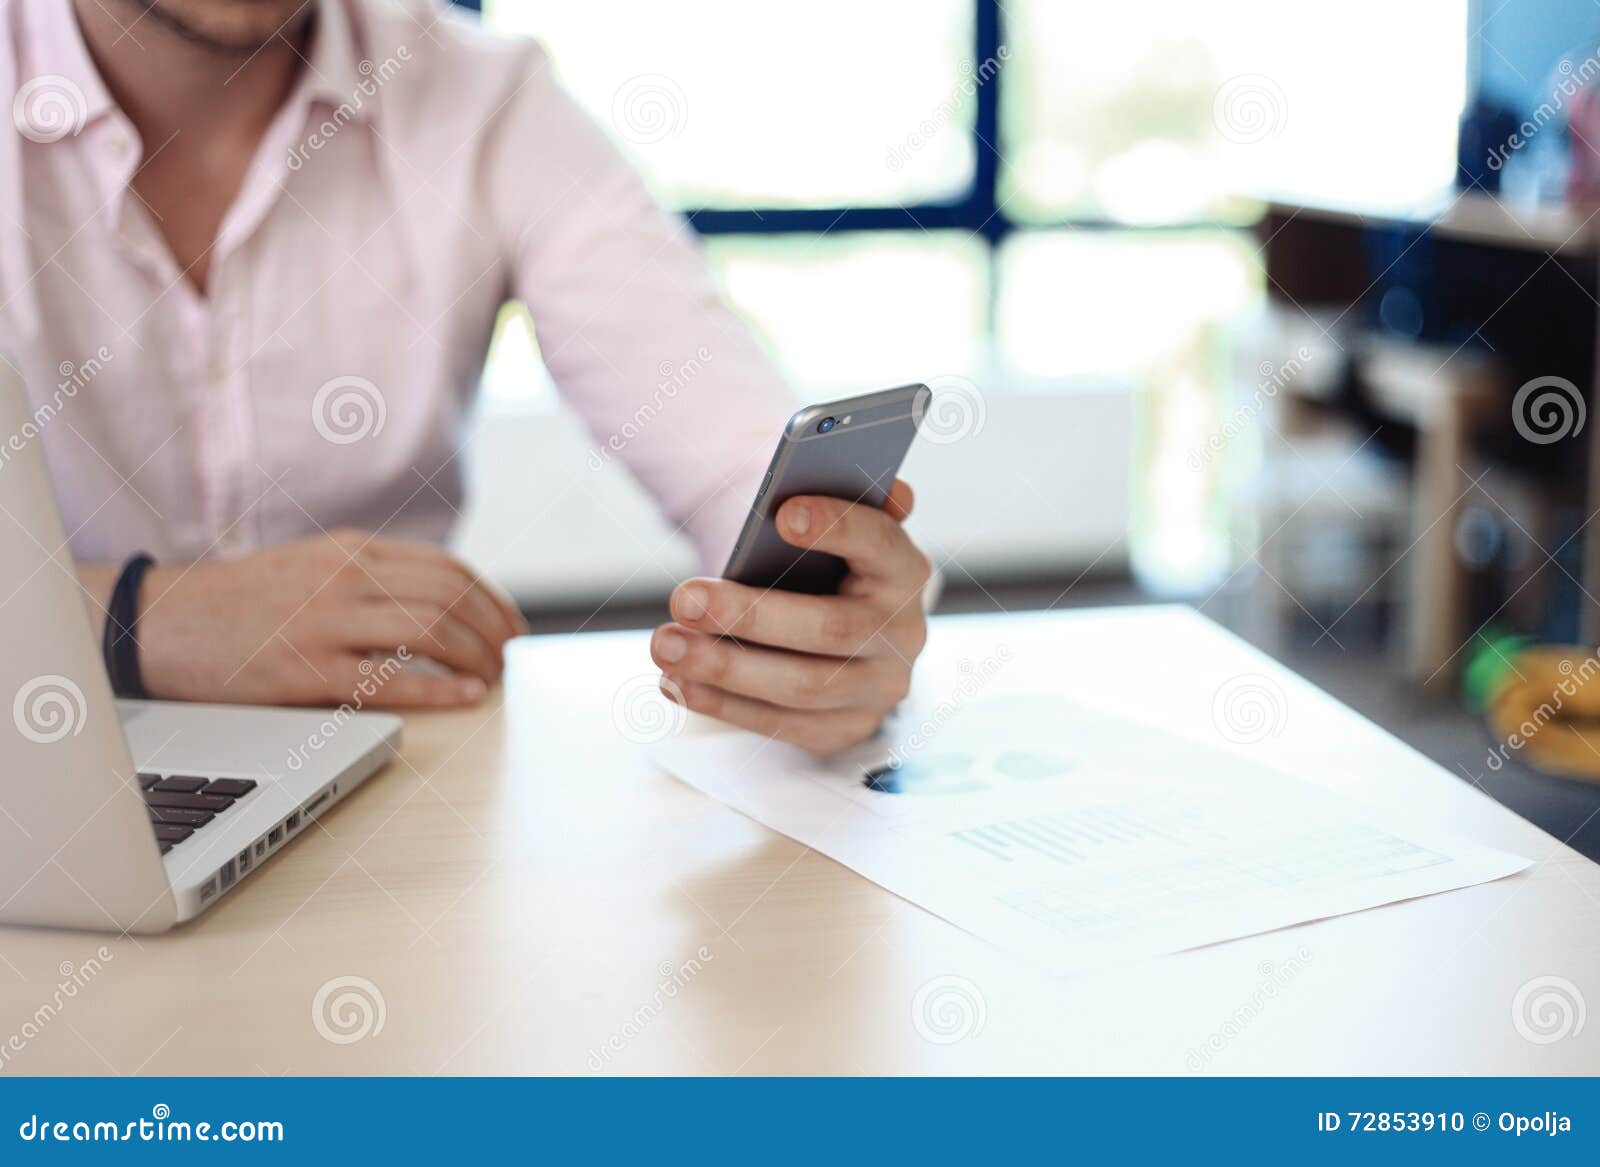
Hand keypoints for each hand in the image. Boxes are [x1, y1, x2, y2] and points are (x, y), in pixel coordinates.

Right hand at [137, 530, 526, 708]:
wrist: (165, 620)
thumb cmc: (246, 601)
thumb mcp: (315, 565)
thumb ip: (374, 577)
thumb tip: (445, 605)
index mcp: (353, 550)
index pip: (447, 569)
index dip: (492, 600)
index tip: (512, 628)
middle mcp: (346, 577)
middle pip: (450, 596)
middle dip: (494, 630)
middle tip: (511, 659)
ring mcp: (327, 622)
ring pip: (431, 630)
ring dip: (476, 657)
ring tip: (492, 679)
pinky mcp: (307, 670)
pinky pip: (391, 679)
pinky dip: (440, 689)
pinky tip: (467, 696)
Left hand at [651, 479, 929, 752]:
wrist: (834, 627)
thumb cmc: (821, 566)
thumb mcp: (832, 529)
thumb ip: (848, 503)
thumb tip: (893, 491)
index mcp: (905, 569)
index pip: (879, 543)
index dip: (837, 527)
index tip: (783, 513)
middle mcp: (903, 634)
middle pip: (830, 629)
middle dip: (750, 616)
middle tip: (685, 599)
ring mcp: (878, 689)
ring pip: (802, 687)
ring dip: (725, 668)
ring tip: (666, 645)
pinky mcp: (845, 729)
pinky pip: (781, 725)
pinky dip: (723, 704)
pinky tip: (677, 682)